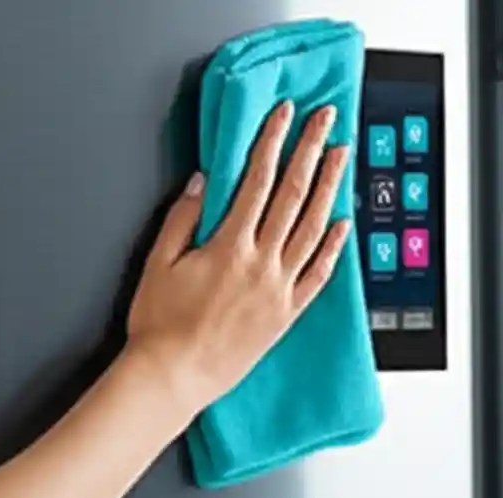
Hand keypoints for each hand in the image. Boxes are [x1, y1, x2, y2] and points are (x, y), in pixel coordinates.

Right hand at [124, 100, 352, 412]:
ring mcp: (280, 290)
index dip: (273, 141)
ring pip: (314, 228)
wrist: (174, 377)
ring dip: (331, 188)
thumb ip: (182, 218)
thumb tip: (203, 181)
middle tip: (326, 120)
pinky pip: (320, 275)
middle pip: (294, 195)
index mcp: (229, 247)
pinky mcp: (287, 314)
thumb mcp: (158, 262)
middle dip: (311, 150)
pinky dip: (335, 247)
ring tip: (342, 157)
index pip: (258, 180)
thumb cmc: (159, 326)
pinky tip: (344, 224)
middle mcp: (262, 265)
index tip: (285, 114)